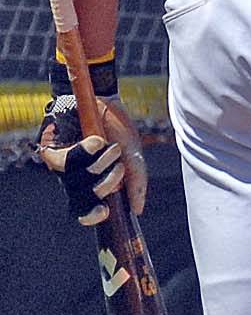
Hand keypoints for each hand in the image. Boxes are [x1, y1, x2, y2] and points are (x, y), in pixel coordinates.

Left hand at [36, 58, 146, 223]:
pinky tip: (96, 141)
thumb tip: (137, 210)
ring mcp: (62, 167)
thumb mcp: (134, 155)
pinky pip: (64, 163)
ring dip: (100, 164)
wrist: (105, 98)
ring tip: (110, 148)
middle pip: (83, 199)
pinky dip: (86, 151)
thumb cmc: (117, 127)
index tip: (106, 213)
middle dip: (105, 186)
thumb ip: (136, 181)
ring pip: (76, 182)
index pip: (87, 210)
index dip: (92, 215)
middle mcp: (75, 179)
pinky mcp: (50, 151)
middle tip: (118, 170)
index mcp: (94, 184)